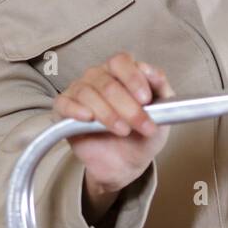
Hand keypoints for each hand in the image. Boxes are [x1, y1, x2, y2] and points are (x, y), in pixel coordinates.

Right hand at [53, 52, 173, 216]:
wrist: (125, 165)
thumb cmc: (141, 135)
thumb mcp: (162, 115)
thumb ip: (162, 90)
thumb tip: (153, 72)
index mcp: (120, 71)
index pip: (121, 62)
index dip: (134, 78)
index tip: (146, 99)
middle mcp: (98, 76)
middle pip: (107, 82)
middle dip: (128, 106)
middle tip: (142, 125)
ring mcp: (79, 90)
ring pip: (88, 93)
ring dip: (108, 114)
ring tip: (123, 130)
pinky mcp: (64, 109)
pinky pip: (65, 103)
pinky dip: (76, 110)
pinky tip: (89, 119)